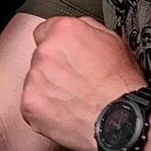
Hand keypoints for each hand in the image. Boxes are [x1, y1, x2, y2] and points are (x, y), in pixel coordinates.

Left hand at [18, 16, 145, 150]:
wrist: (120, 121)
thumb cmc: (121, 85)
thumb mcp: (114, 42)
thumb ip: (87, 29)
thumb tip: (76, 30)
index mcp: (64, 32)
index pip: (44, 31)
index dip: (57, 45)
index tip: (64, 56)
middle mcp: (45, 52)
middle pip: (40, 57)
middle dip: (53, 67)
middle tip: (76, 81)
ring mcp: (34, 79)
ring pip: (35, 80)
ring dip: (49, 88)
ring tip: (74, 99)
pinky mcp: (29, 104)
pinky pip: (31, 104)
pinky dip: (45, 109)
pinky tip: (66, 111)